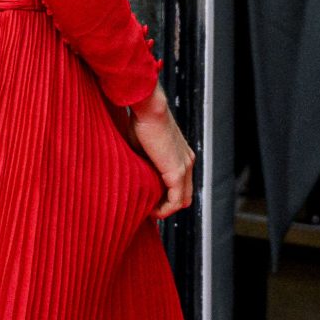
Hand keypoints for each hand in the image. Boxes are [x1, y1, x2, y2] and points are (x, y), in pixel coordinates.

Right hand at [128, 84, 194, 218]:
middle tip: (147, 208)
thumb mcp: (140, 145)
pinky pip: (176, 200)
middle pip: (184, 194)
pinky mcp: (178, 170)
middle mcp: (187, 161)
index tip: (147, 199)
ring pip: (182, 199)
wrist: (149, 108)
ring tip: (148, 211)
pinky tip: (151, 210)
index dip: (165, 195)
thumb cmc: (141, 120)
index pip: (179, 183)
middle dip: (166, 205)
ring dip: (166, 209)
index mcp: (181, 154)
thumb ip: (142, 161)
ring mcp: (186, 166)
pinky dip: (165, 209)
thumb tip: (131, 173)